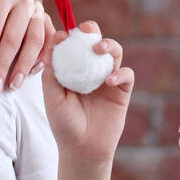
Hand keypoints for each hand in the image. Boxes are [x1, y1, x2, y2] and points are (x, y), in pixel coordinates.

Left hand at [0, 0, 49, 94]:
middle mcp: (22, 1)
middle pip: (14, 38)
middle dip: (3, 66)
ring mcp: (37, 10)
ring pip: (34, 41)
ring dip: (24, 66)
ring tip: (12, 85)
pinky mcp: (46, 20)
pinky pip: (48, 42)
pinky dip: (42, 58)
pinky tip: (30, 74)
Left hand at [40, 21, 132, 167]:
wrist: (82, 149)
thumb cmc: (63, 123)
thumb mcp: (52, 97)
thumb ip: (52, 73)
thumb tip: (53, 46)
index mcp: (70, 69)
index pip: (71, 44)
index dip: (67, 36)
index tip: (62, 36)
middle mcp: (89, 70)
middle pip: (94, 41)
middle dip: (92, 31)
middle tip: (87, 30)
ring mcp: (106, 79)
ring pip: (114, 52)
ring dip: (108, 45)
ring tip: (98, 49)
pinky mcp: (122, 92)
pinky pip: (126, 74)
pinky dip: (120, 73)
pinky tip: (108, 80)